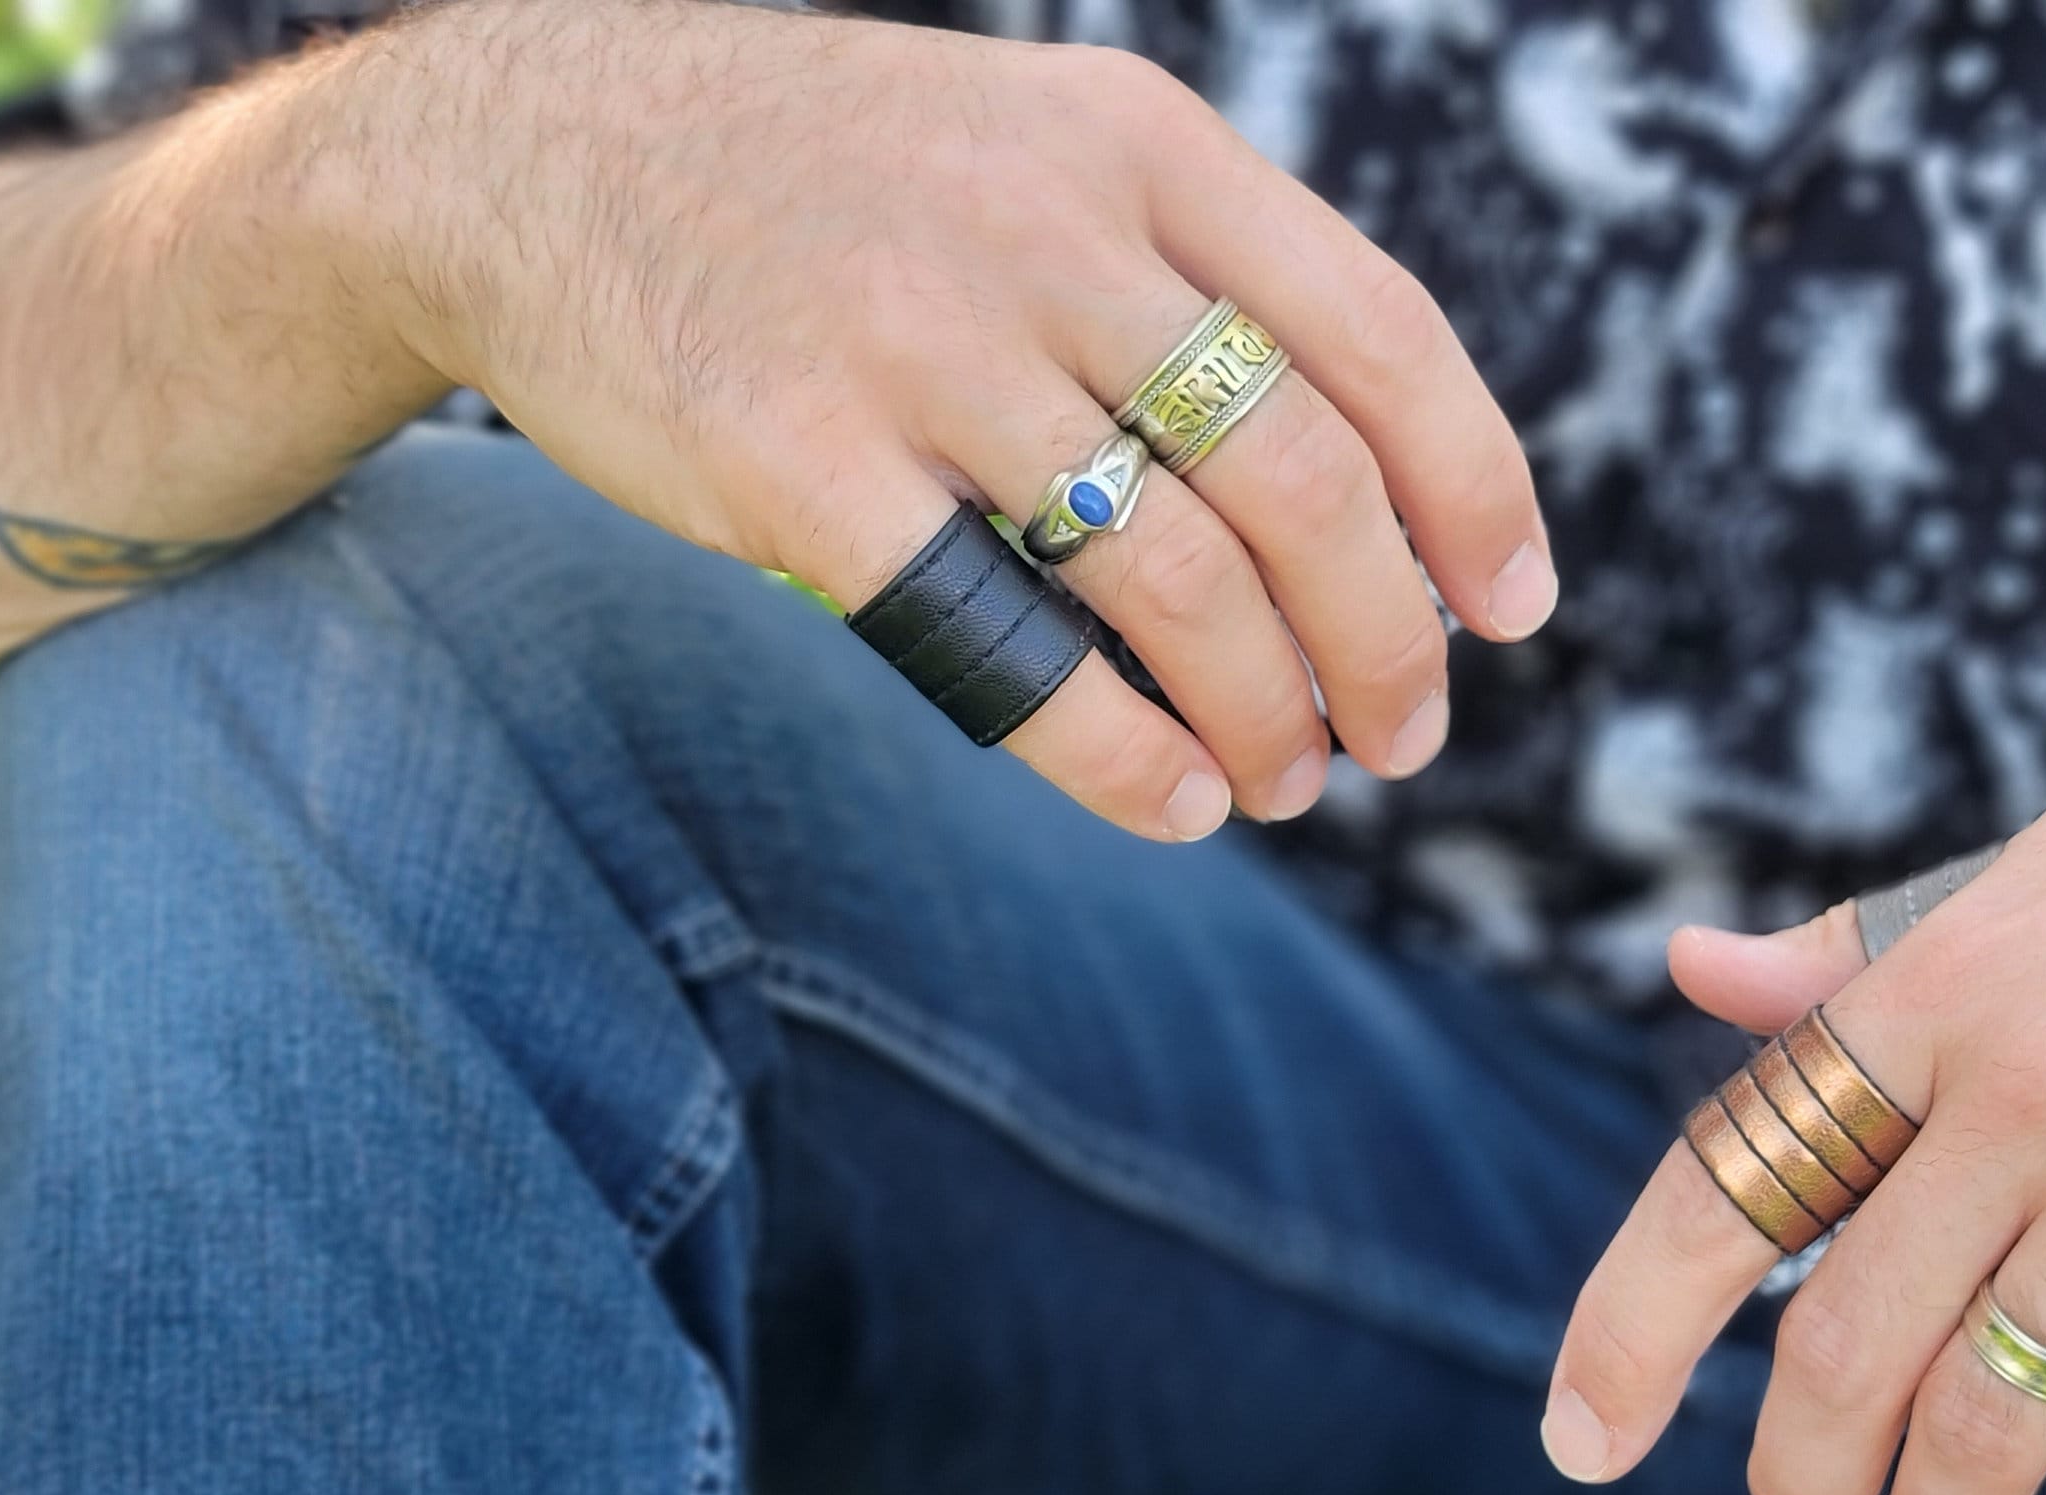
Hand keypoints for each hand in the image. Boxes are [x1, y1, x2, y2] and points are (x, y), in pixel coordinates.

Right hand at [332, 0, 1551, 837]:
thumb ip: (1192, 272)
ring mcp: (914, 340)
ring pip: (1172, 578)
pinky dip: (1116, 754)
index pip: (1382, 331)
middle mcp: (1045, 228)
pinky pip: (1002, 646)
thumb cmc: (825, 182)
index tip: (1516, 610)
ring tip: (1285, 781)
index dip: (1478, 492)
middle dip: (1387, 642)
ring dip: (1267, 713)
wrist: (529, 147)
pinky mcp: (791, 459)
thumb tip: (1376, 482)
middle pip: (1300, 479)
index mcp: (1139, 143)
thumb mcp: (1034, 146)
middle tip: (1406, 736)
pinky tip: (1170, 799)